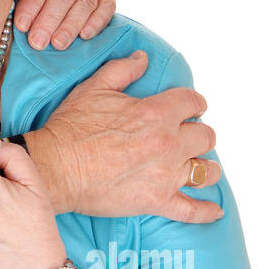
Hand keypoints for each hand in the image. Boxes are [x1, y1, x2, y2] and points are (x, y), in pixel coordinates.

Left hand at [14, 0, 113, 49]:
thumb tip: (8, 9)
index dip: (32, 4)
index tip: (22, 26)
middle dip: (49, 19)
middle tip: (38, 42)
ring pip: (85, 1)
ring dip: (70, 25)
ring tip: (57, 44)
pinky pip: (107, 6)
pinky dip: (97, 21)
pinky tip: (85, 36)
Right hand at [25, 52, 223, 221]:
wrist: (55, 168)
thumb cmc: (71, 128)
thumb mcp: (94, 89)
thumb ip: (122, 70)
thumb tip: (142, 57)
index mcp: (156, 113)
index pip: (193, 102)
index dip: (192, 103)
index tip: (187, 108)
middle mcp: (168, 143)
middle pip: (206, 136)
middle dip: (197, 133)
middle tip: (184, 136)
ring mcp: (166, 175)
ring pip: (207, 171)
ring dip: (205, 166)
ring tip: (196, 165)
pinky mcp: (157, 201)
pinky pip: (192, 210)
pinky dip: (206, 211)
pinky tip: (214, 210)